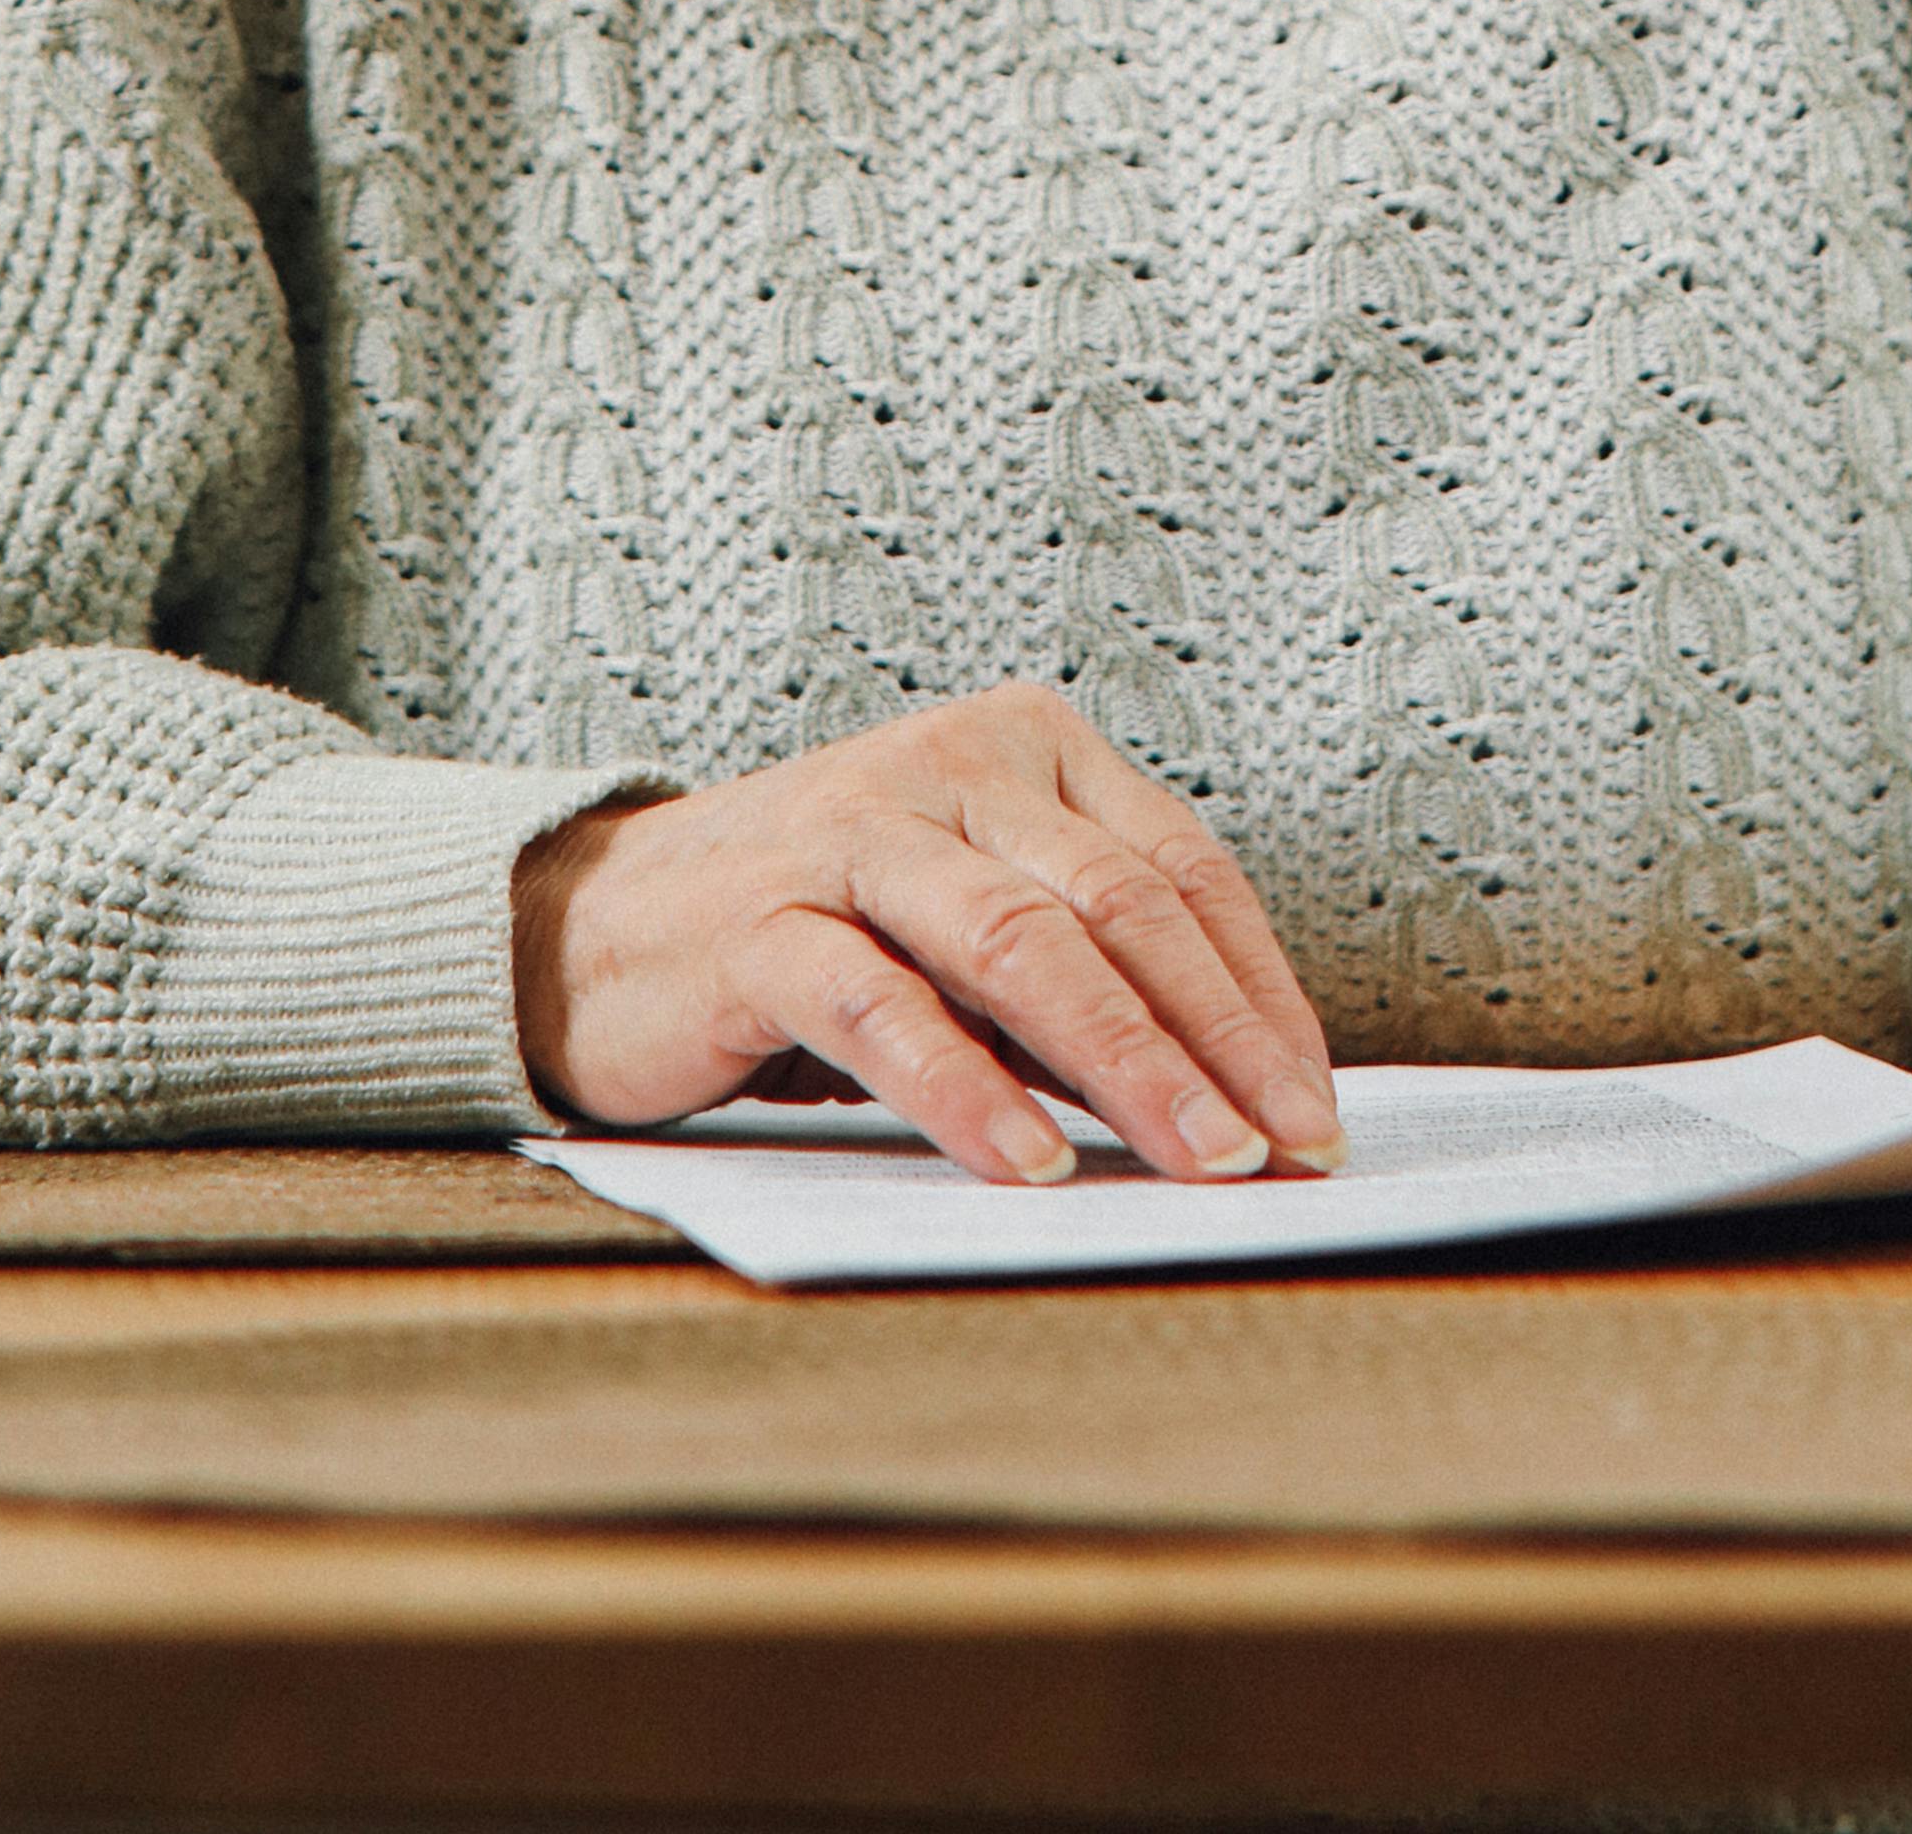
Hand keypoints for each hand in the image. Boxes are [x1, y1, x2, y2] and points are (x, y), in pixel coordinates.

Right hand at [513, 683, 1344, 1186]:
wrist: (596, 929)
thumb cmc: (825, 937)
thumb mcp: (972, 935)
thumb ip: (1082, 986)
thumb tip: (1234, 1101)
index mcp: (1024, 748)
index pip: (1178, 869)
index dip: (1257, 991)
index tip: (1314, 1105)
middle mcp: (950, 766)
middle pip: (1118, 904)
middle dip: (1216, 1038)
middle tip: (1284, 1149)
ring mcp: (853, 836)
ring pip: (1020, 942)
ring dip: (1124, 1062)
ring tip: (1194, 1162)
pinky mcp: (763, 924)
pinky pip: (885, 1005)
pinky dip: (966, 1090)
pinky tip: (1029, 1164)